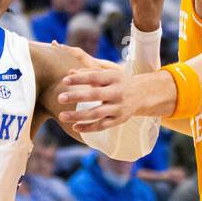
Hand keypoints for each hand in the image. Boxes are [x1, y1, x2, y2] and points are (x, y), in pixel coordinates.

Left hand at [56, 67, 171, 130]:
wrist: (142, 94)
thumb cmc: (118, 82)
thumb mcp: (108, 74)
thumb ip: (89, 73)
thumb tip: (69, 72)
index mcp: (114, 78)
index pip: (95, 77)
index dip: (80, 78)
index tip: (64, 80)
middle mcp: (117, 92)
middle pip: (95, 95)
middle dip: (77, 96)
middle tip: (59, 98)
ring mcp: (118, 108)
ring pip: (97, 113)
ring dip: (78, 116)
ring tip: (61, 116)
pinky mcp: (118, 120)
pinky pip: (101, 126)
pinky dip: (88, 128)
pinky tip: (74, 127)